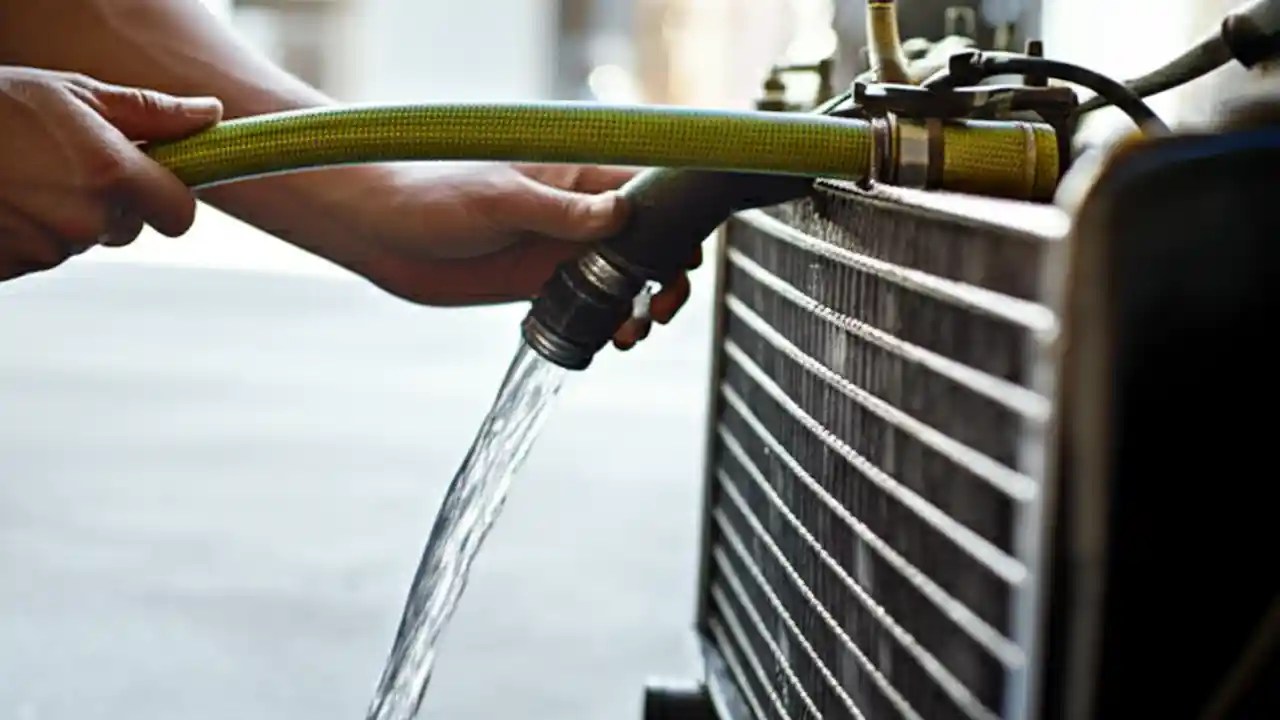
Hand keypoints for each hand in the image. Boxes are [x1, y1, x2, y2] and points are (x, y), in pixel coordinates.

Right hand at [0, 66, 221, 281]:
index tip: (154, 182)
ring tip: (23, 177)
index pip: (180, 214)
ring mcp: (48, 249)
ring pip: (82, 241)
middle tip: (65, 165)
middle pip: (128, 228)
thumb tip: (211, 115)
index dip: (170, 199)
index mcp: (111, 174)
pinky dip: (27, 233)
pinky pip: (40, 256)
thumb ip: (151, 113)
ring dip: (63, 216)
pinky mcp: (15, 268)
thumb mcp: (75, 93)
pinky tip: (4, 201)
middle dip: (110, 203)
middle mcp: (86, 219)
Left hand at [326, 163, 700, 350]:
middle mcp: (576, 212)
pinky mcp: (540, 283)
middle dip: (669, 275)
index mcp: (575, 175)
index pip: (647, 189)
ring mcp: (561, 249)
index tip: (683, 259)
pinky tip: (608, 339)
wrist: (379, 233)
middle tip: (664, 307)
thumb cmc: (432, 196)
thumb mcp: (501, 201)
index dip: (677, 222)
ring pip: (626, 278)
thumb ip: (562, 210)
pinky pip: (591, 304)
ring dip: (642, 306)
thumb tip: (622, 215)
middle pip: (649, 241)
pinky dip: (609, 322)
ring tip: (632, 333)